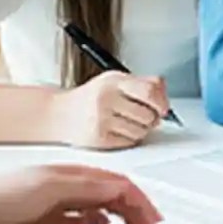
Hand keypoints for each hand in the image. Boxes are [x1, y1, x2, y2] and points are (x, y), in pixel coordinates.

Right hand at [53, 71, 169, 149]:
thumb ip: (142, 82)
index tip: (163, 107)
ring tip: (128, 124)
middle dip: (151, 118)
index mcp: (113, 81)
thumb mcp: (113, 81)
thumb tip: (164, 93)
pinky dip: (129, 139)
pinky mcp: (99, 139)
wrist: (58, 115)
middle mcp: (106, 98)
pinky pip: (129, 142)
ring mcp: (101, 119)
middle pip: (149, 114)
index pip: (150, 90)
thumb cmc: (89, 99)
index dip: (162, 102)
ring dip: (140, 130)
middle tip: (144, 117)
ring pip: (141, 131)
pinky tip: (119, 132)